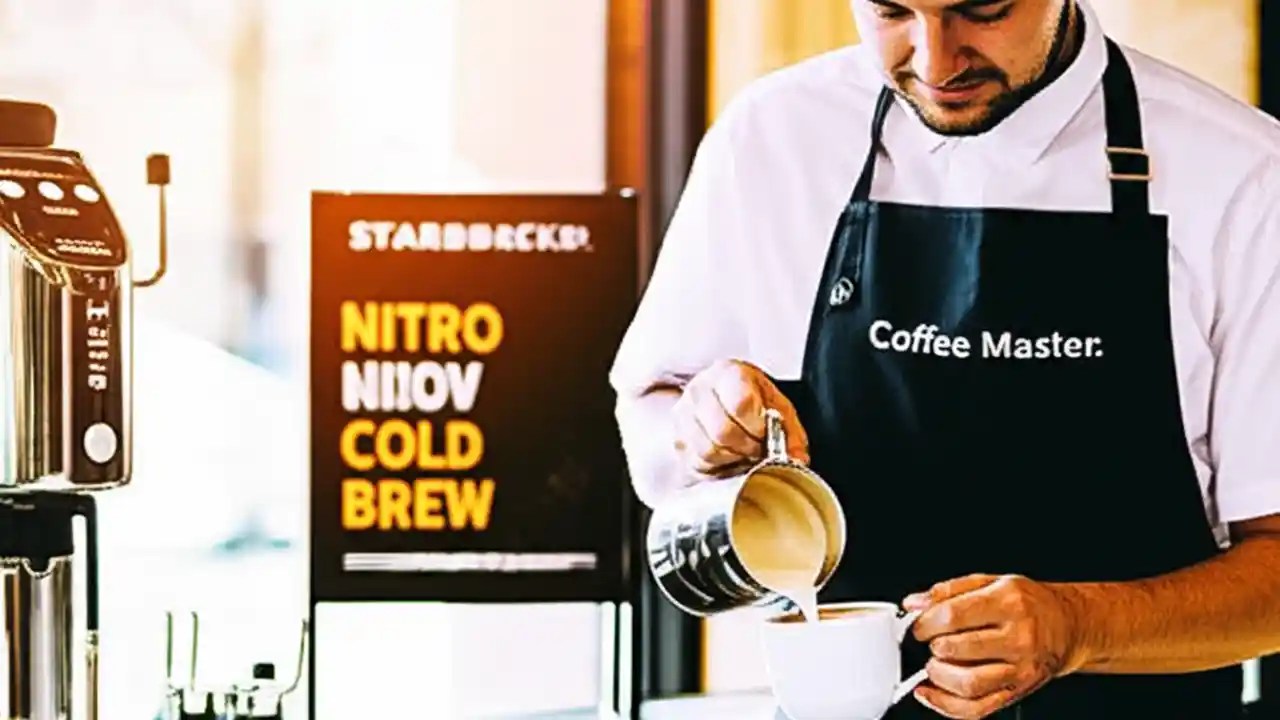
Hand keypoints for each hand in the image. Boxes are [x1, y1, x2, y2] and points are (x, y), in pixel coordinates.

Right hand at [671, 359, 808, 478]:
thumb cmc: (756, 406)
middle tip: (757, 449)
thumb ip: (791, 435)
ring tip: (743, 452)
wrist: (727, 403)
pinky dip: (716, 468)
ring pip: (706, 450)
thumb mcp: (780, 411)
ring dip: (731, 459)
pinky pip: (696, 463)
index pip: (740, 402)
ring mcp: (683, 415)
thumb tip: (795, 460)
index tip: (766, 433)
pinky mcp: (677, 440)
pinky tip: (728, 458)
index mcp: (729, 373)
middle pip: (721, 430)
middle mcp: (700, 390)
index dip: (757, 426)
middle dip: (746, 447)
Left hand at [902, 574, 1086, 719]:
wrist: (1066, 626)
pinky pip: (977, 708)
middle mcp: (1018, 637)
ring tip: (933, 664)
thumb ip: (948, 590)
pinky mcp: (1017, 691)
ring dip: (938, 676)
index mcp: (1008, 603)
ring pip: (968, 683)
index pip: (954, 615)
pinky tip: (931, 693)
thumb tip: (914, 603)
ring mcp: (1020, 669)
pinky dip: (947, 705)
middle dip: (932, 647)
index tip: (919, 625)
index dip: (926, 622)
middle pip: (958, 649)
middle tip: (928, 642)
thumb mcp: (990, 582)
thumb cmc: (1027, 603)